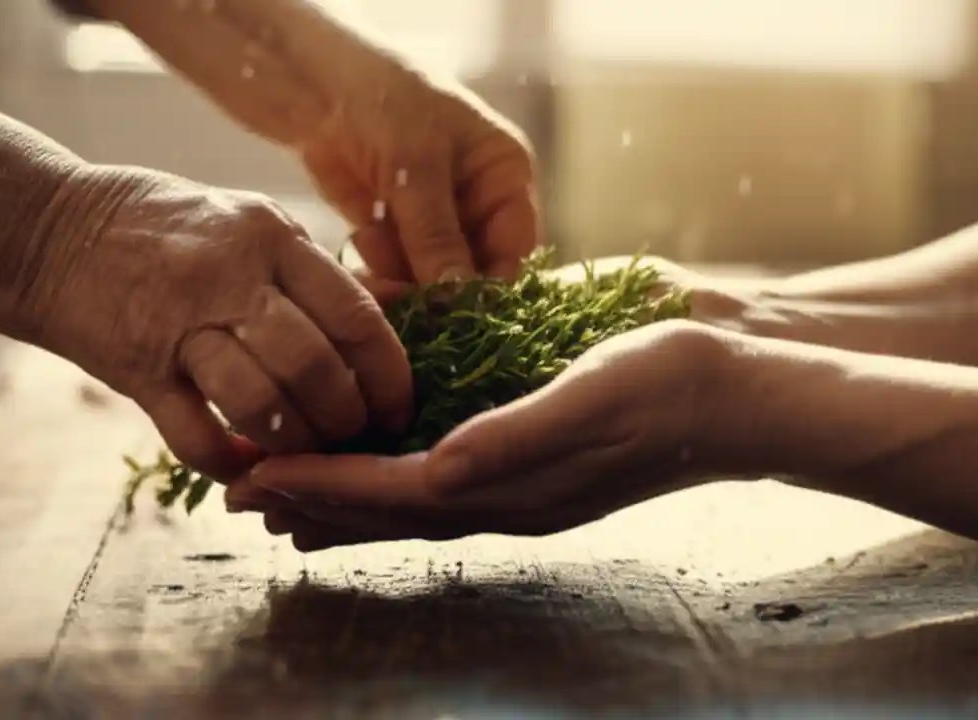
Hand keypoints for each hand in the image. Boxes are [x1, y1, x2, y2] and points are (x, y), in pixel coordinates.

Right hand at [27, 164, 412, 477]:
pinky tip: (247, 468)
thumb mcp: (250, 222)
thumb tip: (402, 308)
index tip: (399, 409)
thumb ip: (315, 269)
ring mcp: (179, 324)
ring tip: (308, 455)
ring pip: (262, 405)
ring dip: (296, 445)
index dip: (389, 374)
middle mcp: (230, 277)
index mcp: (272, 236)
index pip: (356, 314)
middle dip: (348, 418)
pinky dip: (231, 466)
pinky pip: (196, 437)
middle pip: (315, 366)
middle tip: (356, 439)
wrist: (47, 230)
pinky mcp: (136, 369)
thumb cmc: (167, 228)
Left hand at [88, 0, 538, 283]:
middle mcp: (476, 200)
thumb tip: (459, 302)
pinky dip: (380, 275)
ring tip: (378, 271)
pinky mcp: (391, 228)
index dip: (491, 285)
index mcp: (504, 175)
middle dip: (440, 291)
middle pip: (472, 270)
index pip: (514, 248)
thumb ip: (438, 235)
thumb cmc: (382, 99)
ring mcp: (432, 217)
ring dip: (405, 285)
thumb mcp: (416, 165)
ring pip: (430, 276)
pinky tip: (363, 259)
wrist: (312, 79)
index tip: (458, 315)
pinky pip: (395, 269)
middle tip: (409, 310)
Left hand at [230, 319, 792, 550]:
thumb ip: (515, 434)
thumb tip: (439, 467)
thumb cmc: (673, 383)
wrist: (741, 395)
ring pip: (410, 504)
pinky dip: (391, 479)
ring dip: (343, 498)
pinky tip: (379, 466)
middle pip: (388, 511)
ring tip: (285, 493)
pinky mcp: (537, 462)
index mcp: (515, 485)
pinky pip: (444, 483)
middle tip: (235, 493)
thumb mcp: (594, 393)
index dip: (320, 485)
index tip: (252, 476)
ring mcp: (524, 484)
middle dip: (311, 500)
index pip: (392, 493)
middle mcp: (509, 496)